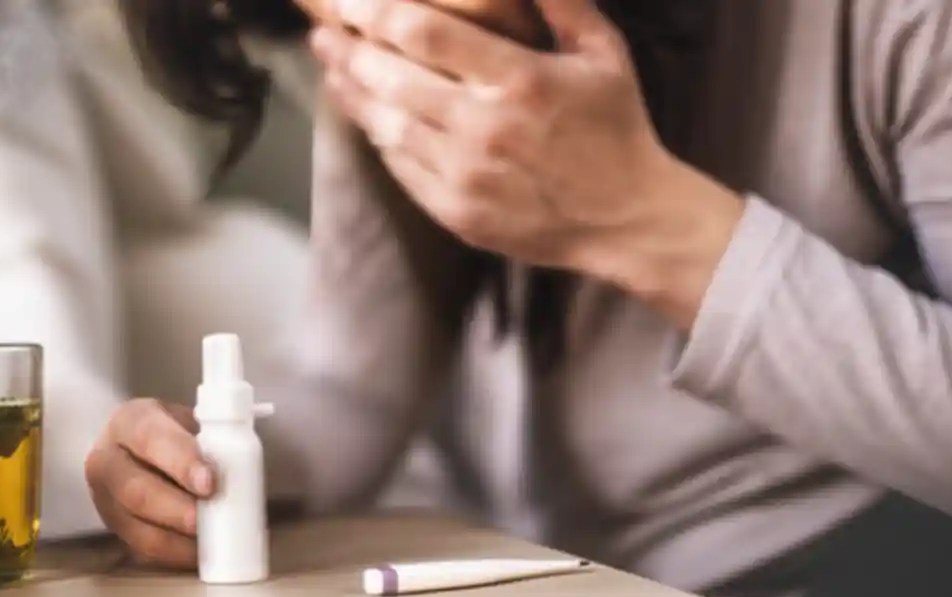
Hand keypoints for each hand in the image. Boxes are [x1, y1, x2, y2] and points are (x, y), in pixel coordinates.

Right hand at [85, 399, 213, 567]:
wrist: (147, 451)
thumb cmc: (178, 434)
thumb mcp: (193, 423)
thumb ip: (211, 442)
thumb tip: (241, 471)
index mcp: (130, 422)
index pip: (151, 439)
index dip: (181, 462)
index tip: (209, 482)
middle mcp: (107, 460)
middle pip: (136, 491)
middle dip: (177, 509)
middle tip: (207, 519)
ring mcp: (104, 499)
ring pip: (136, 527)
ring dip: (177, 539)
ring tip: (211, 541)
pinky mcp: (115, 529)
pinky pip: (142, 550)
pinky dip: (175, 555)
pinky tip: (200, 553)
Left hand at [311, 0, 744, 327]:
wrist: (627, 220)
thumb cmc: (616, 130)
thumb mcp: (603, 54)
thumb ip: (561, 3)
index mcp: (519, 79)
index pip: (425, 33)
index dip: (377, 12)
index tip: (352, 1)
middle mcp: (484, 127)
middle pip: (392, 78)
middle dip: (350, 50)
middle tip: (324, 32)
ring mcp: (466, 174)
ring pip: (388, 125)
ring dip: (353, 93)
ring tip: (332, 68)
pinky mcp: (456, 212)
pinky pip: (401, 168)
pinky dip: (378, 137)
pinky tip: (365, 115)